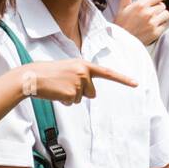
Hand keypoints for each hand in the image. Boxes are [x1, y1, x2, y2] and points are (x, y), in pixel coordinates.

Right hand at [14, 59, 135, 105]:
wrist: (32, 76)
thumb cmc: (48, 73)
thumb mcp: (68, 68)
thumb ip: (82, 76)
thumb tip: (92, 94)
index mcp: (84, 64)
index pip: (107, 73)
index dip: (123, 79)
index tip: (136, 84)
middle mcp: (84, 72)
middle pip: (92, 92)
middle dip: (80, 92)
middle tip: (64, 84)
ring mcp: (79, 83)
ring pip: (82, 99)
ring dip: (70, 97)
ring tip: (58, 87)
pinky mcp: (72, 93)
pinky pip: (72, 103)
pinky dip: (64, 101)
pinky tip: (56, 92)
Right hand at [113, 0, 168, 44]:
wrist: (119, 42)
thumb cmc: (120, 24)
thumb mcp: (122, 6)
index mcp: (141, 5)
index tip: (154, 1)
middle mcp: (149, 13)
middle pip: (163, 5)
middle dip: (158, 7)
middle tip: (151, 12)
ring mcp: (153, 23)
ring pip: (166, 14)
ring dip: (161, 15)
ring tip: (153, 18)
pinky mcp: (156, 33)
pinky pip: (165, 25)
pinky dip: (160, 25)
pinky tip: (152, 26)